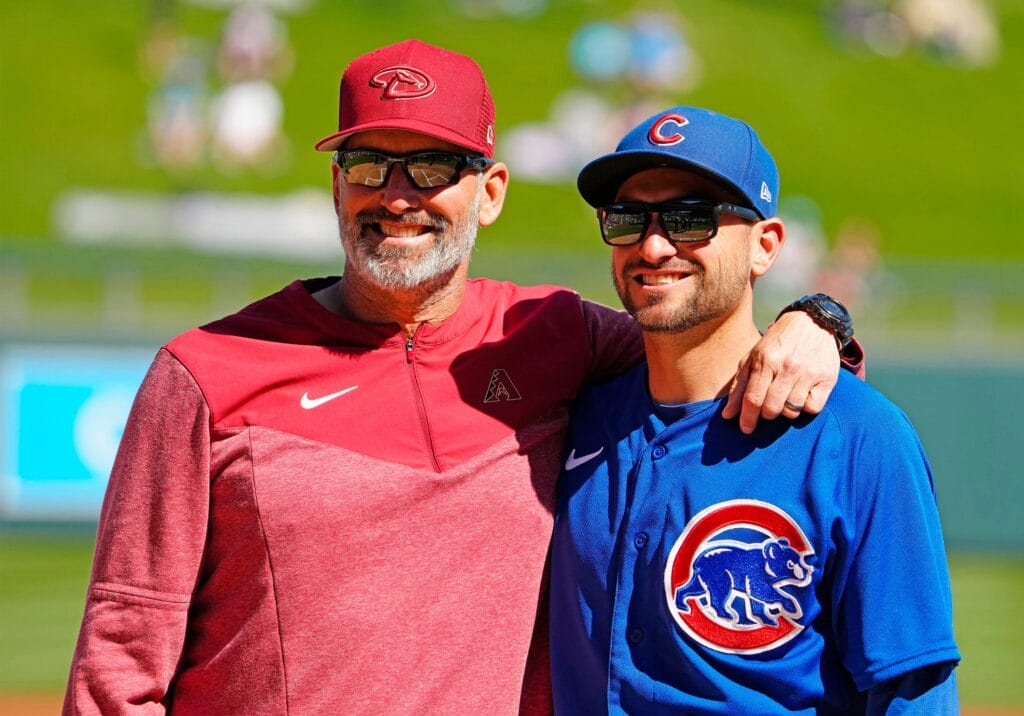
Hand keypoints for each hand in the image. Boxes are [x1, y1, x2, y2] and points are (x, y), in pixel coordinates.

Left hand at [722, 310, 840, 433]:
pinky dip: (805, 408)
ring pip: (791, 411)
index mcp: (766, 360)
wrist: (813, 322)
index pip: (753, 399)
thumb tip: (727, 415)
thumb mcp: (753, 357)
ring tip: (784, 397)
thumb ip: (739, 386)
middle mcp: (788, 367)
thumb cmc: (778, 343)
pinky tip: (802, 395)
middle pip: (771, 409)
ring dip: (784, 411)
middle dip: (766, 414)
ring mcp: (809, 374)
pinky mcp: (827, 379)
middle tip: (767, 407)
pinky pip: (812, 409)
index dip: (747, 418)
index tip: (745, 429)